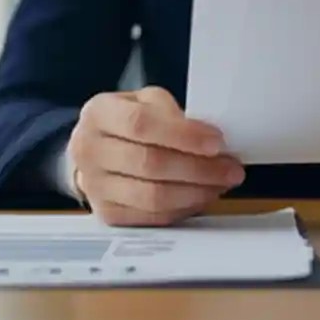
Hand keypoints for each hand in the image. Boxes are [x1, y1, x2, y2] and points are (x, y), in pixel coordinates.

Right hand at [68, 86, 244, 225]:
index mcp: (98, 114)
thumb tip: (207, 138)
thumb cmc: (128, 124)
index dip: (183, 135)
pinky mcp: (106, 213)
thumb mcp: (145, 102)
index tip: (216, 142)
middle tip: (230, 168)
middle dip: (198, 168)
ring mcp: (94, 186)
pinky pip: (152, 217)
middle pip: (149, 163)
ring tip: (220, 183)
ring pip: (152, 196)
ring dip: (196, 192)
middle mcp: (88, 150)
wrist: (96, 150)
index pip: (140, 124)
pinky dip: (183, 209)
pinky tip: (200, 196)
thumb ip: (171, 112)